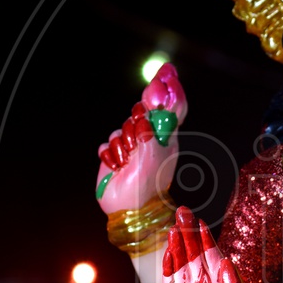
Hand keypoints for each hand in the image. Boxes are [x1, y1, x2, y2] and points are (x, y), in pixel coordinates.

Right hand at [95, 64, 187, 214]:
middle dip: (136, 121)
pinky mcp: (117, 153)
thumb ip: (151, 132)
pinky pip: (109, 142)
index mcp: (167, 136)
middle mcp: (152, 137)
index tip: (167, 70)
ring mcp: (134, 145)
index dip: (169, 87)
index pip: (172, 105)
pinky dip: (111, 154)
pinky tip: (116, 166)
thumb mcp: (152, 158)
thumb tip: (151, 111)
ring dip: (123, 144)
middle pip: (143, 112)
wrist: (129, 212)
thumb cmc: (145, 187)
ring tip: (127, 162)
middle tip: (136, 140)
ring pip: (123, 126)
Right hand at [163, 207, 246, 282]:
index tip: (201, 223)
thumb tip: (225, 260)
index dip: (206, 238)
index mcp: (219, 277)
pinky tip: (169, 250)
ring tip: (174, 226)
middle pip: (194, 250)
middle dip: (189, 231)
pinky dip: (169, 263)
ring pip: (181, 259)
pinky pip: (170, 276)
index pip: (211, 252)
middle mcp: (202, 278)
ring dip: (178, 243)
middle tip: (183, 211)